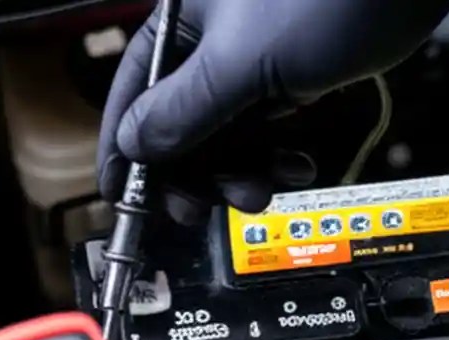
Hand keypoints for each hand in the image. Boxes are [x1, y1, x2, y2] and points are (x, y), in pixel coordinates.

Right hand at [99, 0, 448, 222]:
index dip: (125, 147)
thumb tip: (134, 145)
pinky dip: (275, 155)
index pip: (133, 89)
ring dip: (239, 171)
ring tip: (262, 192)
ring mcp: (253, 58)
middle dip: (194, 170)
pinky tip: (297, 168)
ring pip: (227, 132)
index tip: (123, 199)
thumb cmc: (325, 2)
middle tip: (204, 210)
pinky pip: (267, 126)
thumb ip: (185, 108)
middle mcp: (210, 39)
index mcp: (181, 21)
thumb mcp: (242, 63)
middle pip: (180, 121)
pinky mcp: (293, 74)